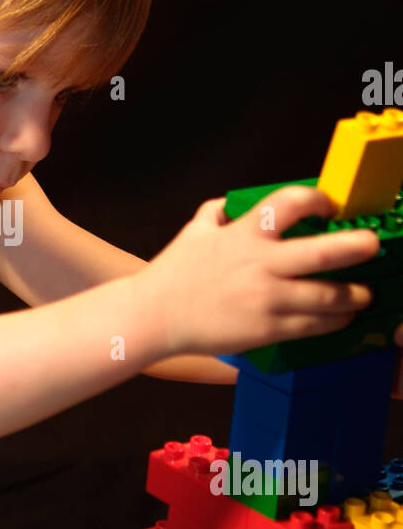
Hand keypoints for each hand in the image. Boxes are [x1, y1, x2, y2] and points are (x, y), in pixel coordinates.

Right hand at [140, 184, 383, 357]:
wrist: (155, 316)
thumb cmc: (173, 273)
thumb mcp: (195, 231)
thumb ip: (217, 214)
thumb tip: (230, 205)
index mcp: (244, 233)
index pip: (291, 203)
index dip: (318, 199)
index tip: (330, 206)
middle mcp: (261, 264)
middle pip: (324, 251)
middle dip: (358, 246)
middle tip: (373, 244)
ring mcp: (267, 299)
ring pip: (328, 296)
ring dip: (354, 294)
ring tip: (365, 293)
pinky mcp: (267, 329)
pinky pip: (313, 325)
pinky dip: (334, 321)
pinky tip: (342, 318)